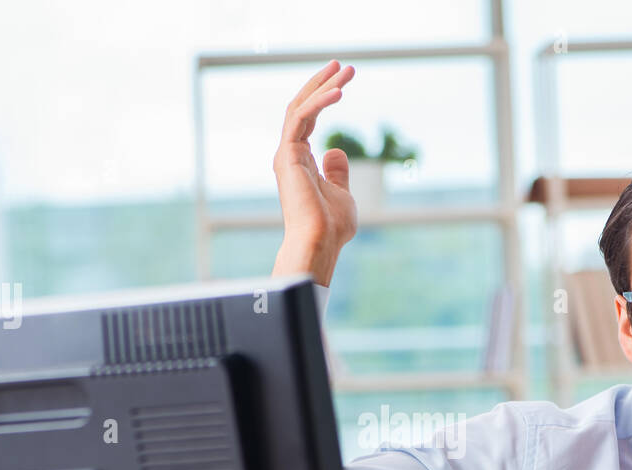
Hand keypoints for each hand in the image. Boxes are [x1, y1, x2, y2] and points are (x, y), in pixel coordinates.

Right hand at [270, 59, 357, 286]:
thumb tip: (336, 150)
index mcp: (299, 161)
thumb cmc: (330, 226)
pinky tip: (339, 92)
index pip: (307, 119)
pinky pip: (302, 118)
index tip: (341, 80)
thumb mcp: (341, 193)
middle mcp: (288, 154)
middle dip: (322, 83)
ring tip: (345, 70)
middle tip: (343, 65)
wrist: (318, 241)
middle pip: (302, 107)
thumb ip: (337, 172)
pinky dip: (319, 102)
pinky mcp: (287, 155)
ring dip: (322, 86)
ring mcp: (286, 154)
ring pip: (300, 108)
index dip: (323, 96)